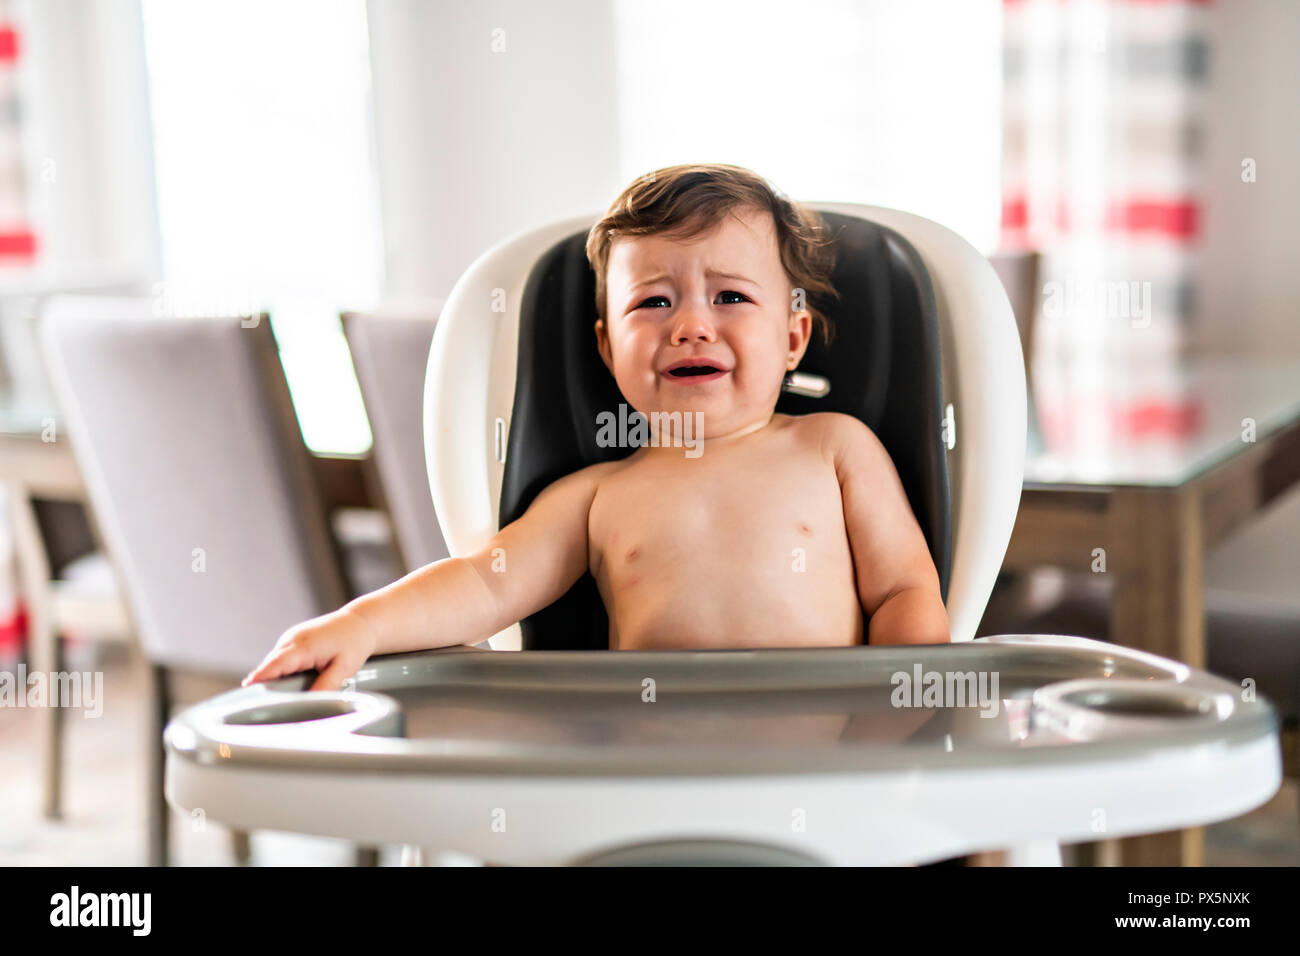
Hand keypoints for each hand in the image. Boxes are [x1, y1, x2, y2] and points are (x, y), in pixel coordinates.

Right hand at [242, 607, 378, 690]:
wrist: (359, 622)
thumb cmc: (354, 642)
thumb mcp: (345, 667)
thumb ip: (327, 685)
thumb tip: (311, 703)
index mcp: (304, 645)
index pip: (276, 664)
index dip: (261, 677)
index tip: (246, 689)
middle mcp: (292, 639)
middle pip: (269, 665)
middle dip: (262, 683)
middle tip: (255, 706)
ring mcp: (290, 638)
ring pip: (273, 663)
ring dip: (272, 678)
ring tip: (270, 700)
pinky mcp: (291, 641)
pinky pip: (279, 659)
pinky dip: (279, 671)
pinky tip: (285, 684)